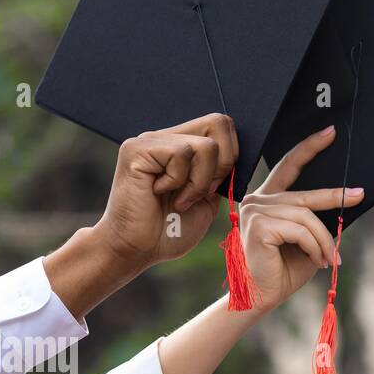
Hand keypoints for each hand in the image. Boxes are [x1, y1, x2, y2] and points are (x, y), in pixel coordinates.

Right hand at [93, 113, 238, 270]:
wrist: (137, 250)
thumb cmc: (170, 230)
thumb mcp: (208, 199)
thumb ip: (222, 173)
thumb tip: (237, 151)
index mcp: (182, 145)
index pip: (221, 125)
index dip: (231, 156)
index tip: (214, 187)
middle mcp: (165, 137)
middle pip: (219, 123)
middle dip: (223, 165)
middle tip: (201, 192)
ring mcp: (149, 140)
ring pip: (206, 145)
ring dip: (200, 181)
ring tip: (178, 199)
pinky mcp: (136, 149)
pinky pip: (182, 152)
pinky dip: (180, 180)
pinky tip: (158, 192)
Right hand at [238, 126, 363, 313]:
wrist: (261, 297)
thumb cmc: (283, 270)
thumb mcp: (306, 239)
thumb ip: (315, 218)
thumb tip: (345, 199)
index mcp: (267, 200)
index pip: (288, 166)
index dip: (309, 148)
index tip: (330, 133)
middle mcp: (256, 201)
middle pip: (305, 195)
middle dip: (335, 197)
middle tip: (359, 195)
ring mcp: (254, 212)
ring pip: (306, 216)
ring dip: (324, 240)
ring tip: (329, 259)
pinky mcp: (258, 226)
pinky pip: (300, 230)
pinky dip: (314, 246)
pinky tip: (315, 260)